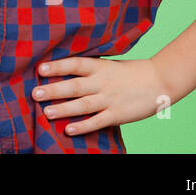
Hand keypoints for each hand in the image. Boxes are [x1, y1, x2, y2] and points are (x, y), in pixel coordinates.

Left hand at [31, 57, 173, 136]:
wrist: (160, 80)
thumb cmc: (130, 73)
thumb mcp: (108, 65)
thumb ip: (89, 70)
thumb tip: (62, 70)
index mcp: (99, 67)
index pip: (75, 64)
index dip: (57, 66)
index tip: (40, 69)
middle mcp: (102, 82)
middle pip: (74, 86)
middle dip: (53, 90)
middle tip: (35, 94)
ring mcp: (110, 99)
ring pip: (83, 105)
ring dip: (64, 109)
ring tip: (46, 113)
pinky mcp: (118, 114)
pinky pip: (97, 121)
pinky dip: (83, 126)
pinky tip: (69, 130)